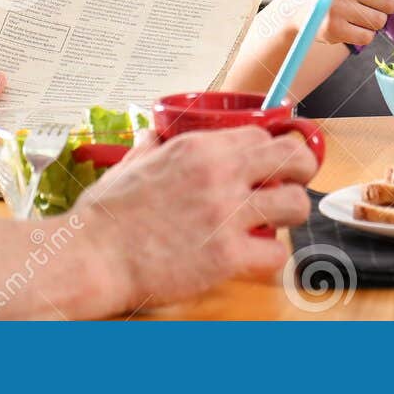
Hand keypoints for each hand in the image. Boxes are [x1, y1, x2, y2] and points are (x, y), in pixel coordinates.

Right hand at [75, 126, 319, 312]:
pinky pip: (276, 254)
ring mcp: (227, 215)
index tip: (273, 161)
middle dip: (301, 171)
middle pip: (293, 159)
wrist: (92, 256)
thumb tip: (154, 135)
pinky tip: (252, 256)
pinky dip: (269, 257)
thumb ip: (151, 146)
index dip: (273, 149)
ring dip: (288, 215)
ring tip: (272, 223)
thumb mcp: (130, 163)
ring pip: (295, 205)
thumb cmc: (106, 215)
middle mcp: (220, 174)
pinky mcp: (227, 256)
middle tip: (292, 184)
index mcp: (198, 148)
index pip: (262, 135)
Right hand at [315, 0, 393, 46]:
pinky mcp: (333, 28)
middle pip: (390, 4)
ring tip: (356, 14)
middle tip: (368, 4)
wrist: (299, 7)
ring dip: (373, 22)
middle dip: (385, 7)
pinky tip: (349, 25)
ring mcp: (337, 7)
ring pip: (379, 22)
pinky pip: (367, 37)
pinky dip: (362, 34)